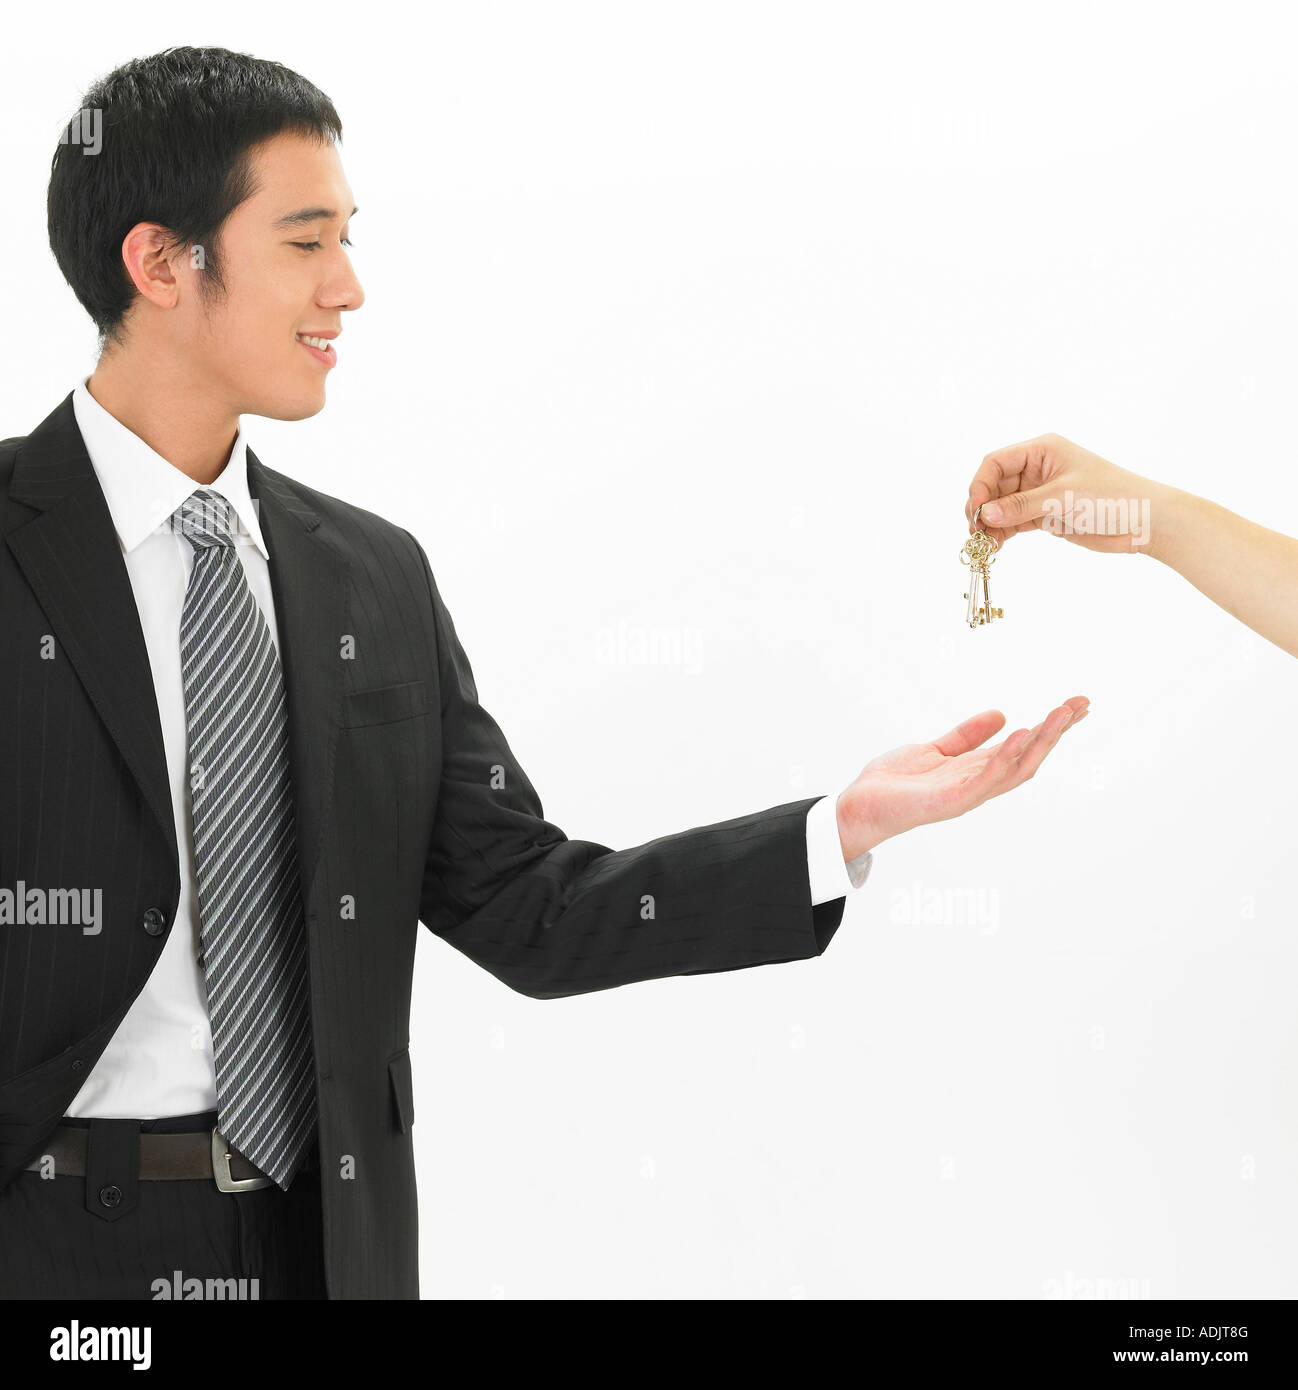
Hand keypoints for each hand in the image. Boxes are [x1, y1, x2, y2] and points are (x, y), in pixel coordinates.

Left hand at [835, 698, 1089, 857]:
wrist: (858, 806)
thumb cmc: (894, 783)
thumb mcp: (935, 750)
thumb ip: (966, 736)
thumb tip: (1001, 714)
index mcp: (977, 771)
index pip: (1023, 748)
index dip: (1051, 728)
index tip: (1077, 704)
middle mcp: (978, 785)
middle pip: (1030, 758)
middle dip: (1057, 732)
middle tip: (1081, 704)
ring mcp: (967, 795)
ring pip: (1016, 768)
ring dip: (1042, 741)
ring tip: (1061, 712)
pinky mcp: (950, 801)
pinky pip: (985, 779)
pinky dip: (1005, 757)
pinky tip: (1021, 733)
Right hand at [966, 433, 1162, 554]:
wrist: (1144, 521)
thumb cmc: (1112, 496)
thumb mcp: (1063, 497)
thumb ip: (1021, 506)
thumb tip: (985, 514)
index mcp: (1042, 451)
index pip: (997, 462)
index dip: (981, 484)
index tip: (975, 509)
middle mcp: (1037, 469)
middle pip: (995, 485)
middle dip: (983, 507)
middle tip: (975, 531)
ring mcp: (1040, 492)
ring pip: (1002, 506)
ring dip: (990, 523)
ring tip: (984, 543)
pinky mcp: (1045, 514)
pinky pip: (1014, 522)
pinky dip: (1002, 533)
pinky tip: (995, 546)